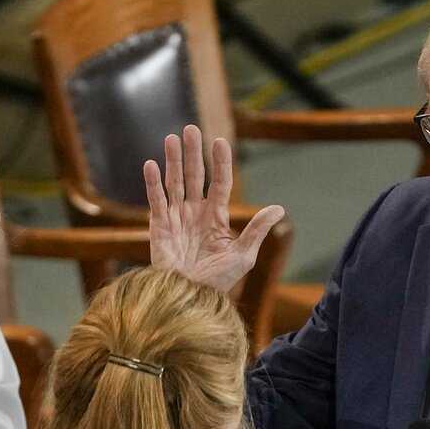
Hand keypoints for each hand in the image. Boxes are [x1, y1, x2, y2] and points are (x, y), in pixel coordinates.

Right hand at [143, 124, 284, 291]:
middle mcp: (195, 213)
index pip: (219, 182)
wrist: (192, 299)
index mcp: (216, 218)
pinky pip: (156, 201)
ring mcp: (176, 219)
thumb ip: (256, 230)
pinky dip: (153, 183)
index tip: (219, 141)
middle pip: (194, 176)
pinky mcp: (159, 228)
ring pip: (174, 183)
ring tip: (172, 138)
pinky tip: (151, 164)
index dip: (220, 162)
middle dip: (192, 153)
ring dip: (173, 161)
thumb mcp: (243, 255)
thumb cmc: (218, 281)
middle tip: (191, 129)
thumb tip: (278, 208)